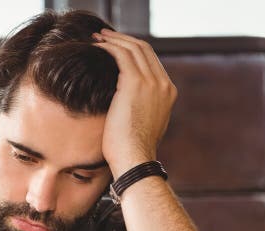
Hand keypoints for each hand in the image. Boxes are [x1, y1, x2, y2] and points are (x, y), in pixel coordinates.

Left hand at [93, 28, 176, 177]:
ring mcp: (152, 82)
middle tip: (104, 37)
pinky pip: (121, 55)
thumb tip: (129, 105)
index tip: (116, 47)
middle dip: (123, 40)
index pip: (151, 61)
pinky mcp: (136, 83)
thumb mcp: (142, 126)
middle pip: (144, 49)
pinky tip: (96, 48)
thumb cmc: (131, 151)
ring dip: (113, 40)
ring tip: (97, 38)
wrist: (134, 160)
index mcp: (168, 93)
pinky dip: (108, 48)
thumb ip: (142, 109)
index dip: (133, 50)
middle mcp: (164, 84)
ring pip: (133, 48)